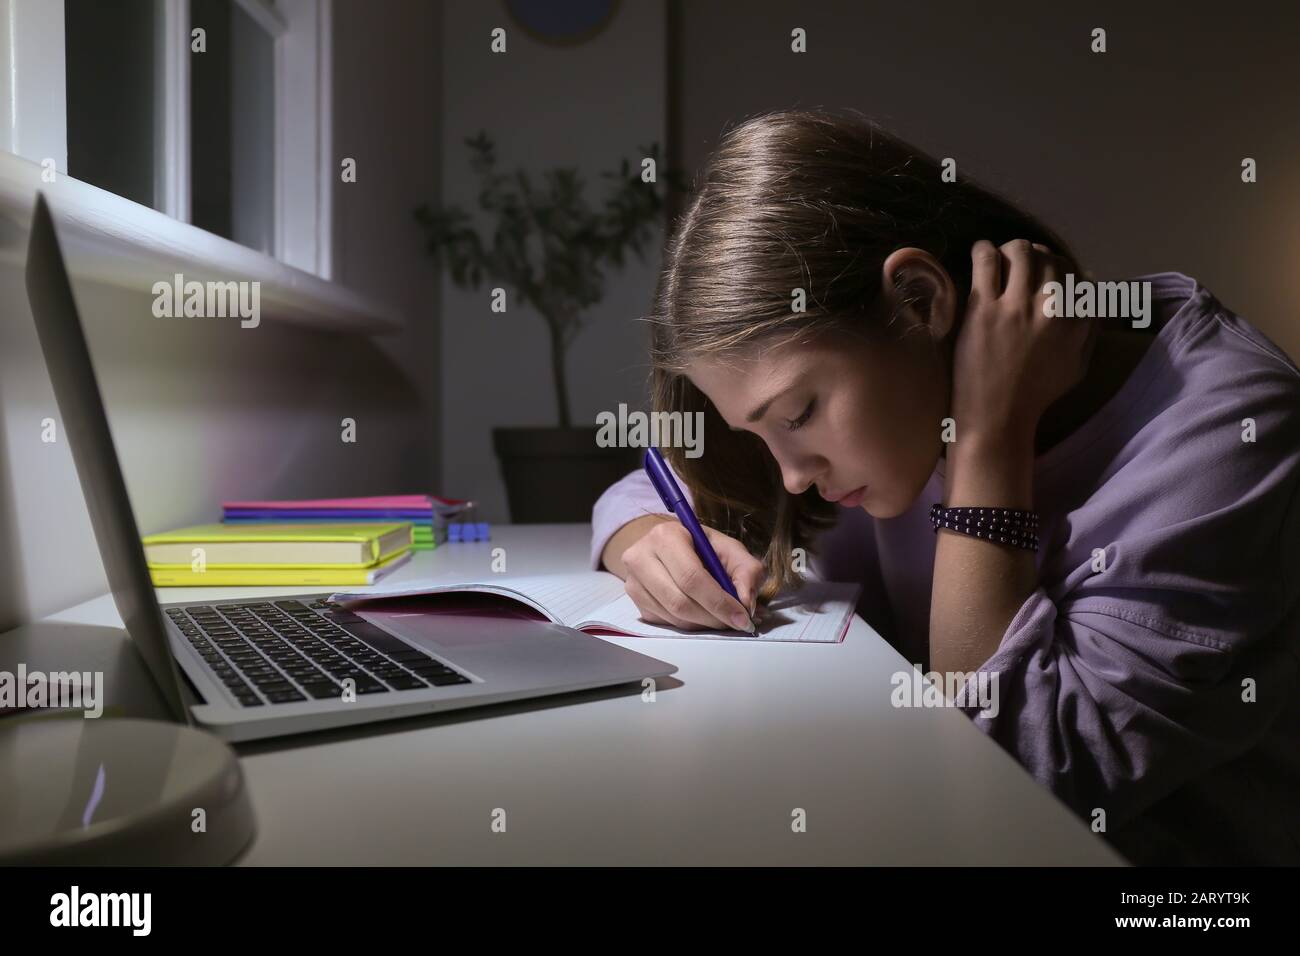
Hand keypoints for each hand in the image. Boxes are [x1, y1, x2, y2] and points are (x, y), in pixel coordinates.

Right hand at [620, 521, 764, 630]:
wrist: (669, 546)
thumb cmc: (702, 547)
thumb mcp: (730, 549)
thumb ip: (747, 571)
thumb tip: (746, 604)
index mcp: (666, 536)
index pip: (691, 578)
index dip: (719, 602)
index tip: (742, 618)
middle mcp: (641, 557)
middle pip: (679, 602)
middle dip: (712, 618)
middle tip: (735, 623)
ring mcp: (633, 581)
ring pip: (672, 617)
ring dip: (702, 624)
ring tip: (721, 618)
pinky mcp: (634, 600)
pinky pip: (664, 622)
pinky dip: (689, 625)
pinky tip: (701, 614)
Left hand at [950, 239, 1097, 448]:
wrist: (996, 418)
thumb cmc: (1036, 394)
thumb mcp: (1078, 364)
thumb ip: (1090, 326)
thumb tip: (1093, 284)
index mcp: (1075, 322)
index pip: (1075, 273)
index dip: (1060, 265)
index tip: (1047, 268)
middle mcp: (1050, 308)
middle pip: (1049, 258)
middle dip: (1037, 254)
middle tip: (1021, 261)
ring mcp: (1015, 307)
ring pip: (1021, 252)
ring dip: (1012, 248)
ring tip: (1002, 257)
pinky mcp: (982, 309)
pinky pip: (986, 261)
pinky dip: (984, 250)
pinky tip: (981, 254)